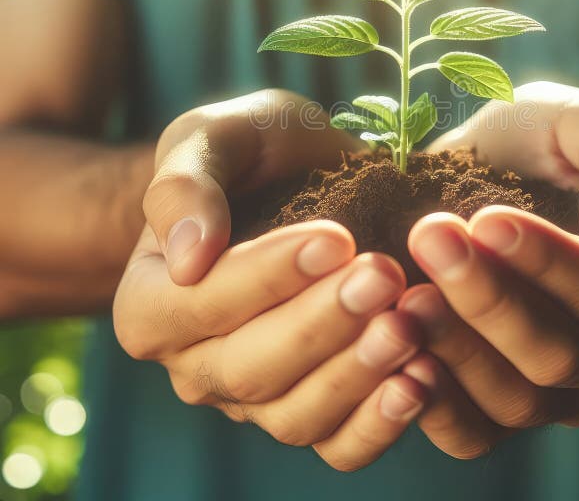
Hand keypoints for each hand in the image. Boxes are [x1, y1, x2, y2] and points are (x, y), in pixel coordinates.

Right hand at [114, 90, 432, 469]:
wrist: (300, 176)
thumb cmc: (250, 151)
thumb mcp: (213, 137)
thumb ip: (184, 186)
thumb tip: (186, 258)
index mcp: (152, 301)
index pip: (201, 304)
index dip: (268, 276)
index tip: (335, 238)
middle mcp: (196, 363)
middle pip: (251, 367)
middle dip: (324, 323)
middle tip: (383, 276)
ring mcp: (255, 397)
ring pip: (298, 415)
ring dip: (359, 373)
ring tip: (411, 325)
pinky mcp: (312, 409)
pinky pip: (339, 442)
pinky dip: (381, 421)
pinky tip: (423, 379)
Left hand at [391, 82, 578, 457]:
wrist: (507, 172)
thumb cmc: (555, 144)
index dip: (549, 262)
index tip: (487, 218)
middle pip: (561, 356)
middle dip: (489, 300)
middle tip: (429, 239)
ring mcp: (567, 396)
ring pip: (517, 400)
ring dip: (456, 349)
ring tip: (404, 294)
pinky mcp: (507, 411)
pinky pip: (475, 433)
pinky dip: (434, 404)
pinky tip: (396, 353)